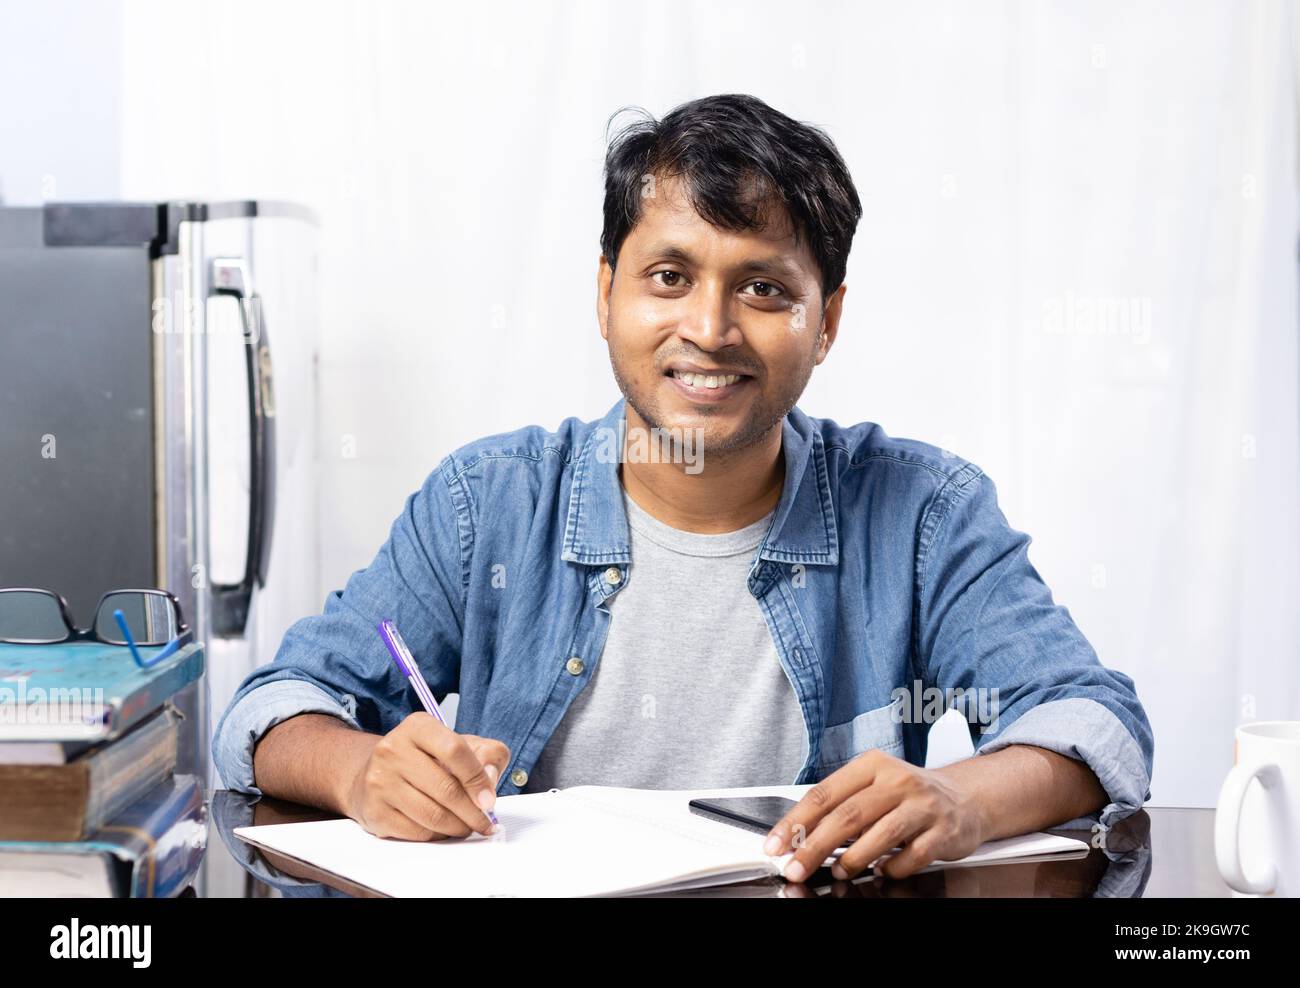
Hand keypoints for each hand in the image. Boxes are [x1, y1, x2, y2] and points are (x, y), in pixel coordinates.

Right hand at [342, 712, 509, 840]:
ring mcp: (380, 781)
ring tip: (467, 826)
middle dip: (473, 812)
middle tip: (485, 822)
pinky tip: (444, 830)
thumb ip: (487, 754)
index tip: (489, 800)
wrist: (376, 773)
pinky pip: (416, 832)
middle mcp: (393, 750)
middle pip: (446, 788)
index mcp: (418, 727)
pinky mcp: (374, 810)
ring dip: (458, 827)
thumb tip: (490, 778)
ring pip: (432, 815)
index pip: (455, 750)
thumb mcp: (459, 744)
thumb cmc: (425, 759)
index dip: (477, 778)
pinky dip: (438, 836)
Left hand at [763, 749, 985, 881]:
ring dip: (852, 860)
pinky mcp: (943, 830)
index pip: (824, 793)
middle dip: (815, 846)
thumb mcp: (873, 788)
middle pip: (847, 815)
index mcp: (872, 765)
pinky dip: (892, 868)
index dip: (796, 821)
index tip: (776, 844)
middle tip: (796, 868)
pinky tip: (881, 870)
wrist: (964, 798)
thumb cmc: (907, 796)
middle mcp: (897, 780)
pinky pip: (912, 856)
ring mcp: (922, 805)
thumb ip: (840, 807)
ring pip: (879, 834)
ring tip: (838, 872)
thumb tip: (797, 836)